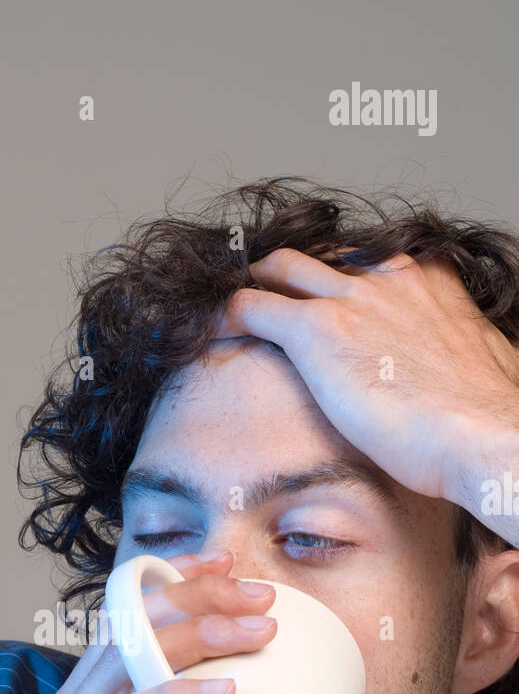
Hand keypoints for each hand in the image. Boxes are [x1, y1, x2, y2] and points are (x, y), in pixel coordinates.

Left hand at [216, 249, 518, 511]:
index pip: (365, 263)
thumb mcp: (483, 367)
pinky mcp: (315, 331)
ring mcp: (348, 300)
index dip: (335, 283)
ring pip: (278, 269)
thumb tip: (458, 382)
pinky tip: (206, 334)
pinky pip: (248, 307)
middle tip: (262, 300)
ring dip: (251, 286)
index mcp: (426, 283)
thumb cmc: (486, 419)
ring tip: (227, 313)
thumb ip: (457, 356)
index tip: (317, 305)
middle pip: (319, 257)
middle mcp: (386, 279)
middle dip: (287, 275)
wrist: (481, 435)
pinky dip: (221, 317)